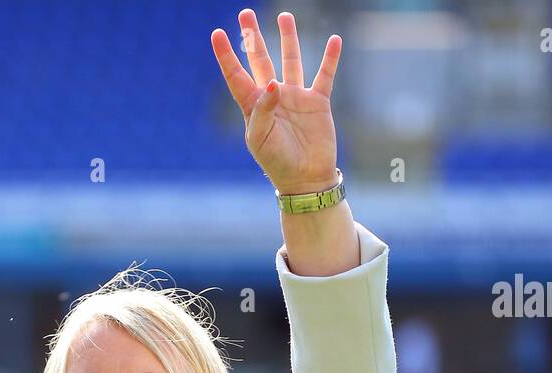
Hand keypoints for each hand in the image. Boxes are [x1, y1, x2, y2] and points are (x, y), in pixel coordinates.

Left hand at [211, 9, 341, 194]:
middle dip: (253, 37)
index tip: (217, 33)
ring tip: (285, 16)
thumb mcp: (260, 138)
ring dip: (288, 38)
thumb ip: (263, 110)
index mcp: (253, 106)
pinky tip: (334, 40)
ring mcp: (295, 97)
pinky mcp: (318, 102)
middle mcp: (273, 96)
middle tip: (245, 13)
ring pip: (291, 60)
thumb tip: (274, 83)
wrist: (305, 178)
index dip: (225, 55)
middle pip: (260, 59)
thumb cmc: (276, 161)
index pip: (236, 75)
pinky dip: (330, 58)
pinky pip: (325, 74)